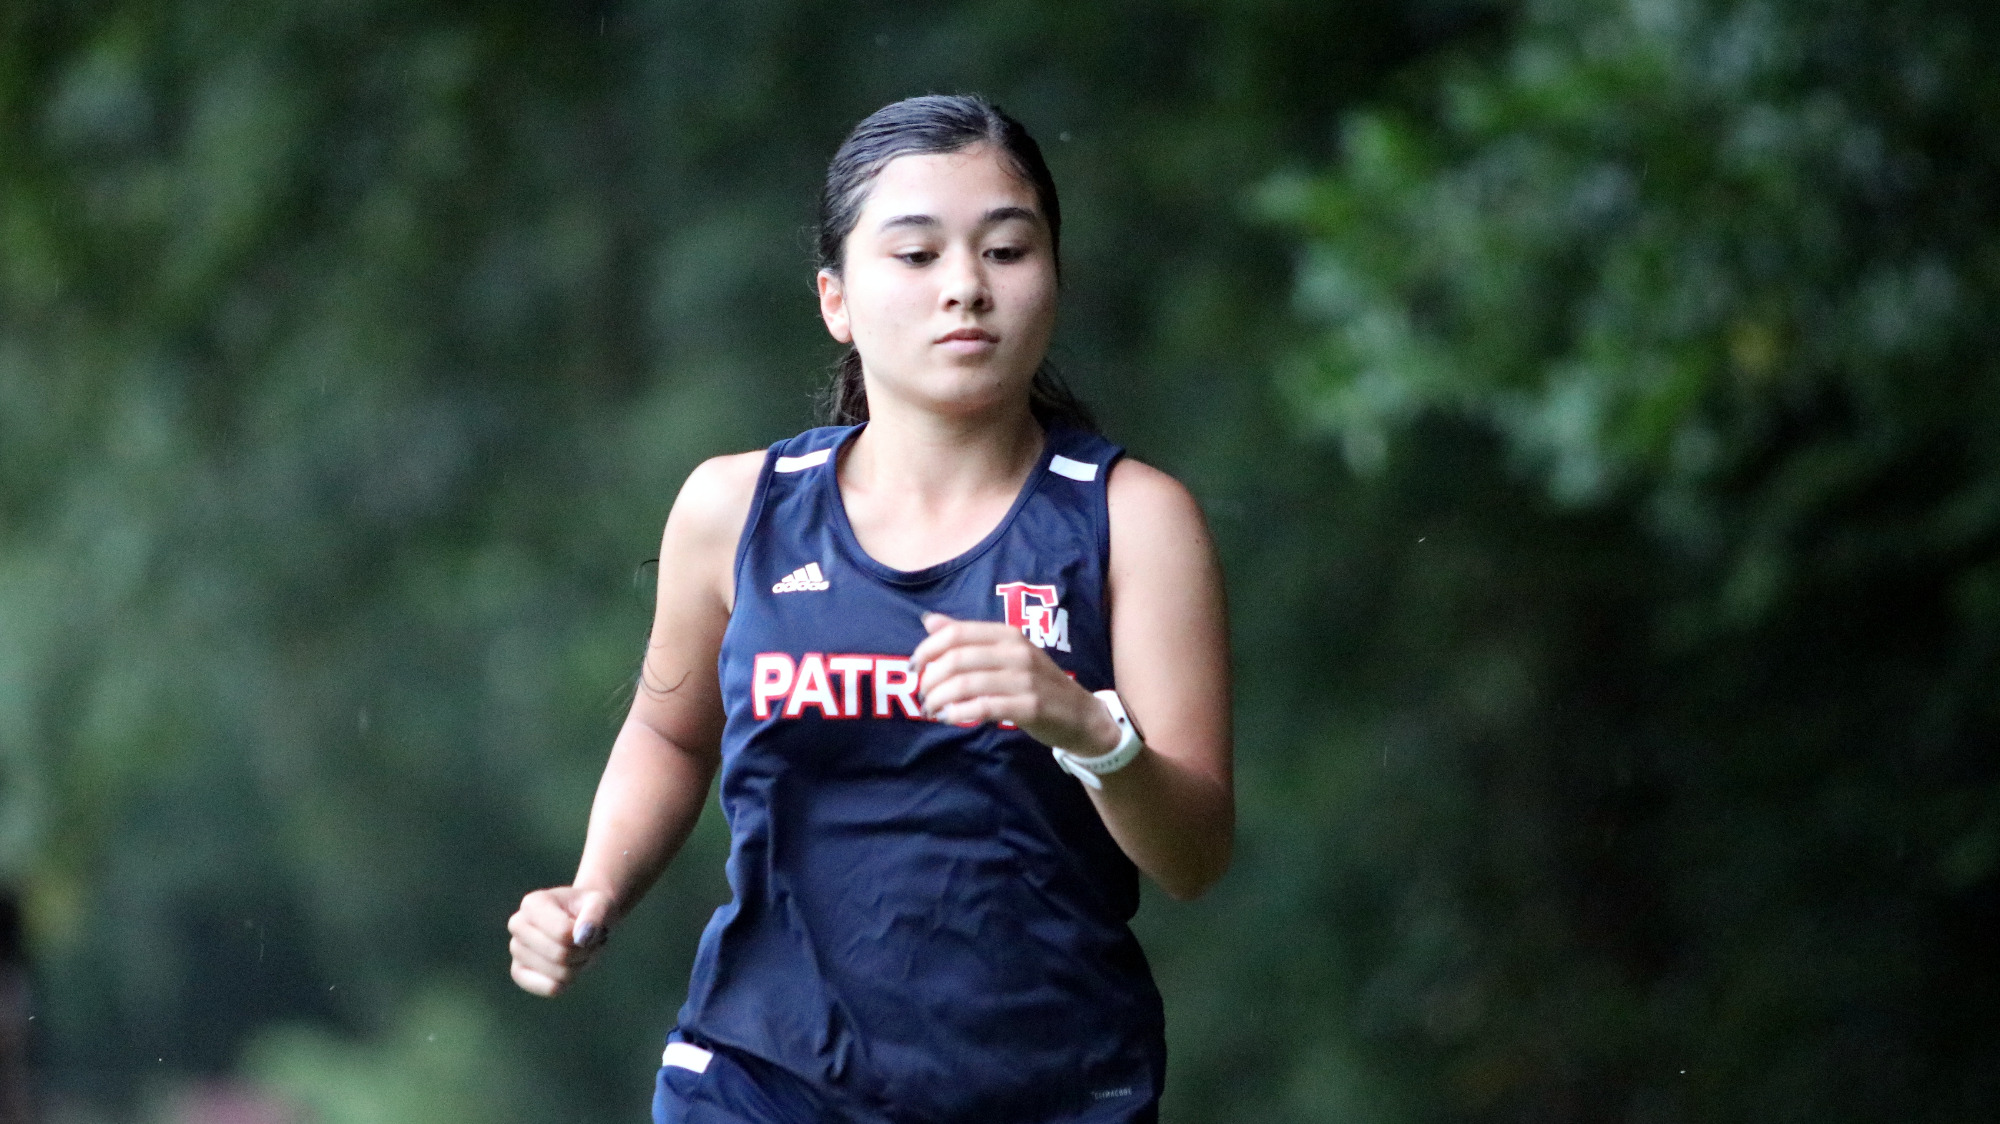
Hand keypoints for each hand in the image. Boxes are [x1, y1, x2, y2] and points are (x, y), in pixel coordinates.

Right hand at [507, 886, 612, 996]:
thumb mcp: (601, 903)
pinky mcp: (518, 972)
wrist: (582, 920)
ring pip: (559, 974)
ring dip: (579, 965)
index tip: (590, 926)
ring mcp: (516, 949)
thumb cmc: (590, 909)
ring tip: (579, 950)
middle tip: (589, 941)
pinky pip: (550, 988)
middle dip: (584, 952)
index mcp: (532, 903)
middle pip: (561, 955)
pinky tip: (568, 966)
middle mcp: (518, 924)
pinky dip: (568, 982)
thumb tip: (582, 938)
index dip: (585, 936)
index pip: (564, 933)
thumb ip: (595, 914)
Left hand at [908, 612, 1121, 754]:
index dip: (927, 649)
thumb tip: (929, 620)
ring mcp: (1025, 679)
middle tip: (922, 695)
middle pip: (956, 660)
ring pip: (966, 684)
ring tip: (931, 710)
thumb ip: (967, 637)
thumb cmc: (1035, 683)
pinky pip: (984, 707)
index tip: (914, 667)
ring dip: (940, 699)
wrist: (1081, 715)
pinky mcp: (1030, 706)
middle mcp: (1017, 652)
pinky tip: (950, 718)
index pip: (956, 634)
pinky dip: (959, 713)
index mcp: (1007, 634)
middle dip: (931, 679)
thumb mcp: (1004, 654)